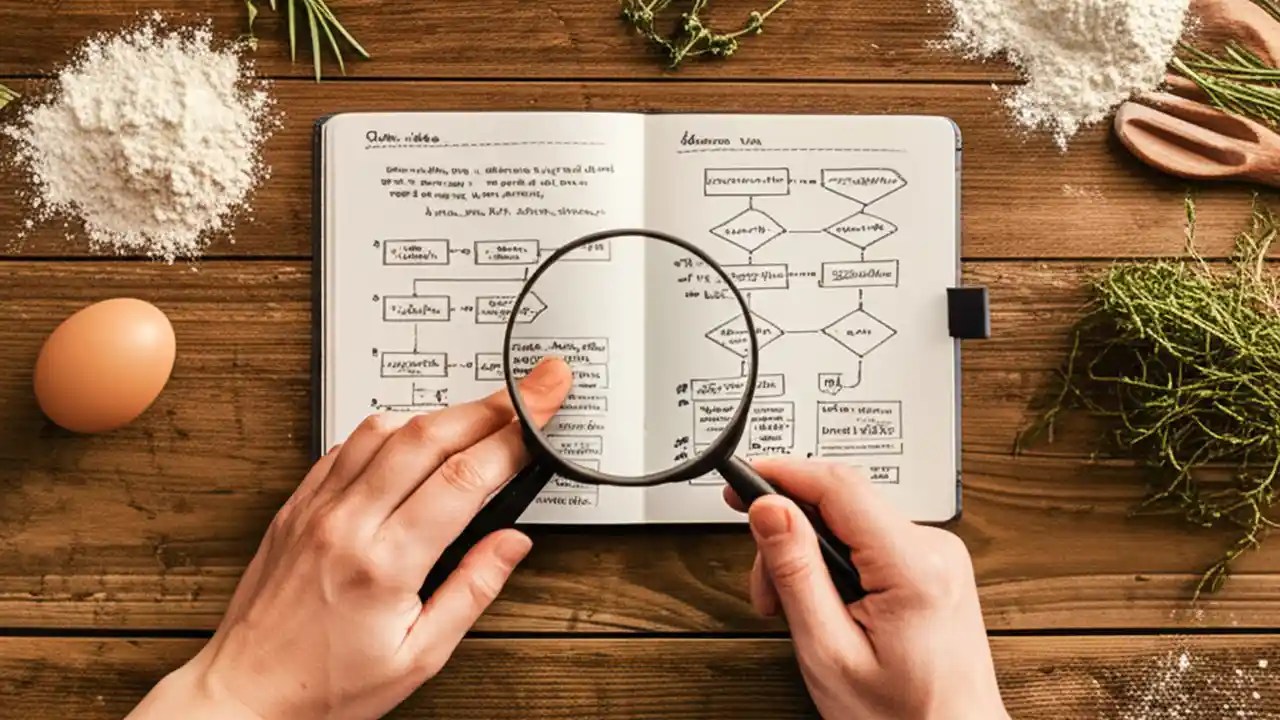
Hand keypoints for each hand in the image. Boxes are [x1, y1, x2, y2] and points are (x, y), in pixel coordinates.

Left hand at [127, 357, 572, 719]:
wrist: (244, 695)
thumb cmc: (327, 687)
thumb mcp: (419, 657)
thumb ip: (472, 590)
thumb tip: (512, 542)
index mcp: (385, 564)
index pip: (464, 477)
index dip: (515, 434)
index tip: (545, 406)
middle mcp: (347, 524)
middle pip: (430, 436)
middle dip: (492, 406)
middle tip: (531, 388)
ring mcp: (317, 508)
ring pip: (385, 428)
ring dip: (441, 412)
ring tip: (481, 412)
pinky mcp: (297, 504)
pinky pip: (346, 445)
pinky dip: (390, 429)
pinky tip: (412, 436)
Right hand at [724, 458, 1008, 719]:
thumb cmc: (902, 717)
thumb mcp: (828, 651)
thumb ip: (796, 573)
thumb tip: (769, 508)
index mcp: (914, 567)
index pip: (839, 487)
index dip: (783, 475)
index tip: (741, 480)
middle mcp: (935, 548)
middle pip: (838, 505)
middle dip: (789, 538)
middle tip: (766, 593)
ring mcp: (938, 554)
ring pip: (849, 523)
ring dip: (810, 556)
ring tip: (797, 611)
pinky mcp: (932, 563)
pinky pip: (868, 540)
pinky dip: (836, 565)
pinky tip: (827, 604)